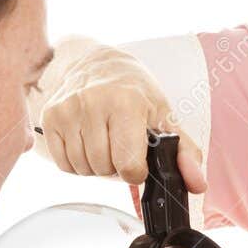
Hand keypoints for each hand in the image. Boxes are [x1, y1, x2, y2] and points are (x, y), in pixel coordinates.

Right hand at [38, 42, 205, 189]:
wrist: (99, 64)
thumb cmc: (136, 92)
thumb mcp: (166, 117)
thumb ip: (185, 153)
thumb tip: (197, 184)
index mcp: (126, 103)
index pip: (129, 166)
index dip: (137, 170)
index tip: (139, 157)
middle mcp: (93, 103)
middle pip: (104, 169)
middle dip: (116, 166)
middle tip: (121, 143)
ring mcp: (67, 110)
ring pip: (83, 168)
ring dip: (96, 165)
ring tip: (104, 141)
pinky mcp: (49, 117)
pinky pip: (63, 164)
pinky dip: (77, 161)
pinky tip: (87, 141)